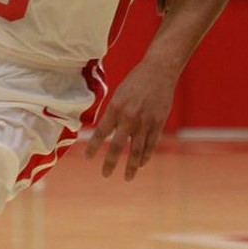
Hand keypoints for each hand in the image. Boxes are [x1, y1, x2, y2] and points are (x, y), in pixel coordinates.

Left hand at [82, 63, 174, 180]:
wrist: (159, 71)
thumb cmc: (136, 81)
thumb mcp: (119, 94)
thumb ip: (113, 113)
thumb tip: (106, 132)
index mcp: (116, 108)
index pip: (101, 132)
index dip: (93, 146)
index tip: (88, 157)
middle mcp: (129, 117)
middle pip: (118, 146)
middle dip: (110, 162)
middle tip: (105, 174)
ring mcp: (145, 122)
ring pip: (137, 150)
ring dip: (131, 166)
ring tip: (127, 177)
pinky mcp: (158, 123)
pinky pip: (151, 144)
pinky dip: (146, 156)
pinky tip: (141, 163)